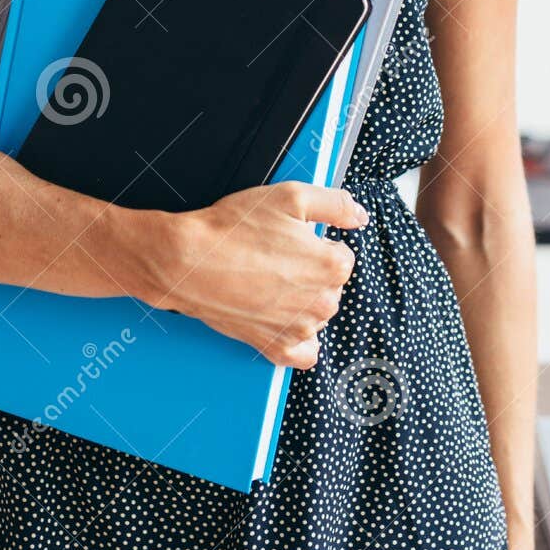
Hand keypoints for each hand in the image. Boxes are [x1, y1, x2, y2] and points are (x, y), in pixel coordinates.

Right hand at [151, 181, 366, 368]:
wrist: (189, 262)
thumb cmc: (235, 229)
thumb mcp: (291, 196)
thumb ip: (336, 204)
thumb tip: (359, 216)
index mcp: (332, 267)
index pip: (341, 255)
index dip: (315, 243)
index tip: (291, 239)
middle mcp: (322, 303)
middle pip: (330, 285)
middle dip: (309, 271)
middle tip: (274, 257)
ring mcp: (299, 329)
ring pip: (316, 313)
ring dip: (300, 300)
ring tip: (266, 281)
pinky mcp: (276, 347)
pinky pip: (304, 352)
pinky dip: (298, 339)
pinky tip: (282, 319)